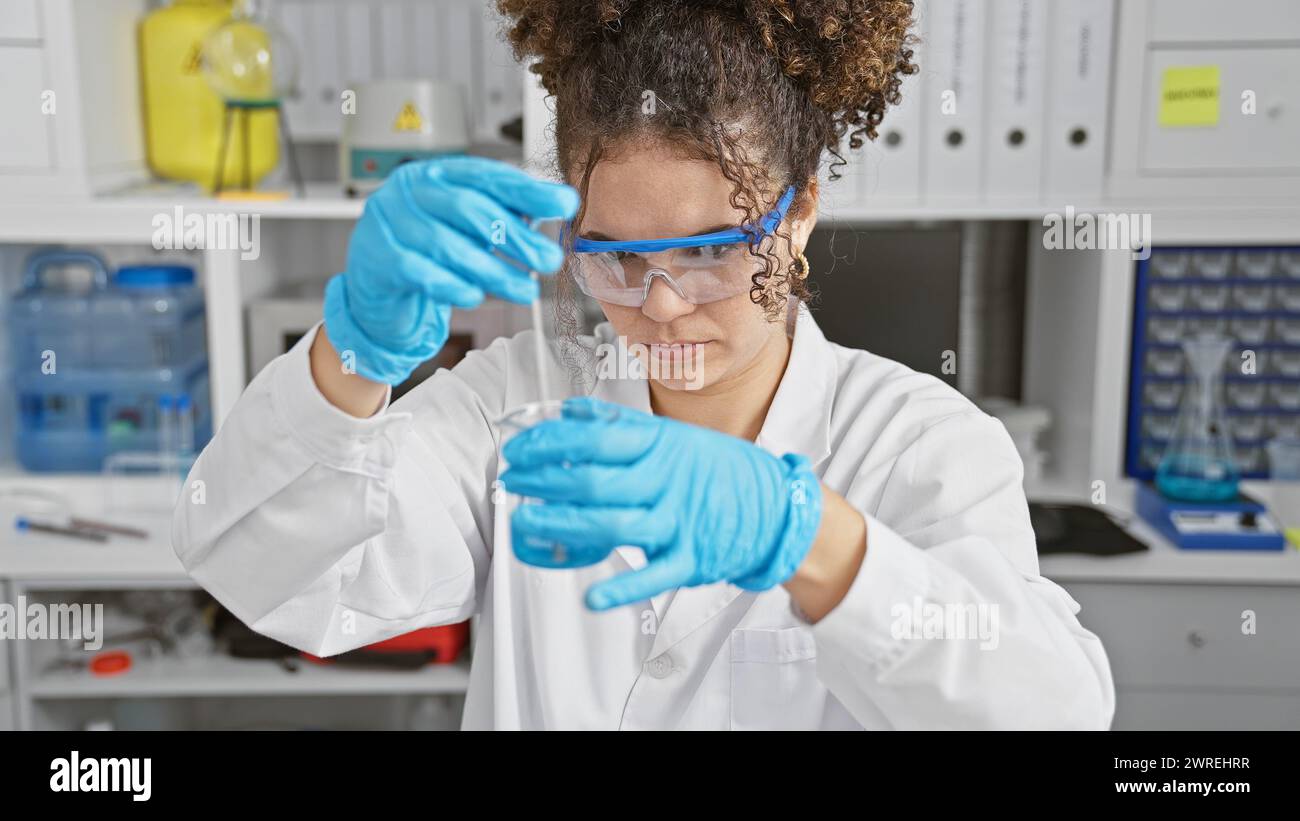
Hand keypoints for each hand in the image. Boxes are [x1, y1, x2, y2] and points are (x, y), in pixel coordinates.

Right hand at [323, 157, 579, 384]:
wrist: (372, 291)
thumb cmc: (425, 254)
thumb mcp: (466, 228)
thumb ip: (504, 214)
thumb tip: (557, 204)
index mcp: (435, 175)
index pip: (486, 176)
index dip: (528, 190)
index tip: (564, 204)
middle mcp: (409, 192)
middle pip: (469, 208)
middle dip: (515, 236)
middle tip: (548, 259)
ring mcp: (388, 224)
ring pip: (448, 245)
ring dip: (493, 271)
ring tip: (524, 290)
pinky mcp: (377, 260)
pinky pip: (420, 272)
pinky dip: (452, 286)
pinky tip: (475, 297)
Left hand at [499, 397, 823, 610]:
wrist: (777, 506)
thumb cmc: (719, 470)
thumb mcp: (674, 436)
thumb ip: (622, 424)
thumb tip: (573, 409)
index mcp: (661, 446)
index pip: (594, 438)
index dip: (549, 442)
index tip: (519, 448)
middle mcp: (667, 481)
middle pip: (595, 481)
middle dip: (545, 481)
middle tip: (512, 482)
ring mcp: (678, 521)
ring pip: (613, 525)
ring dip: (564, 526)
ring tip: (527, 522)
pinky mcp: (690, 559)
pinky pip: (653, 576)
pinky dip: (623, 588)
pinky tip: (592, 597)